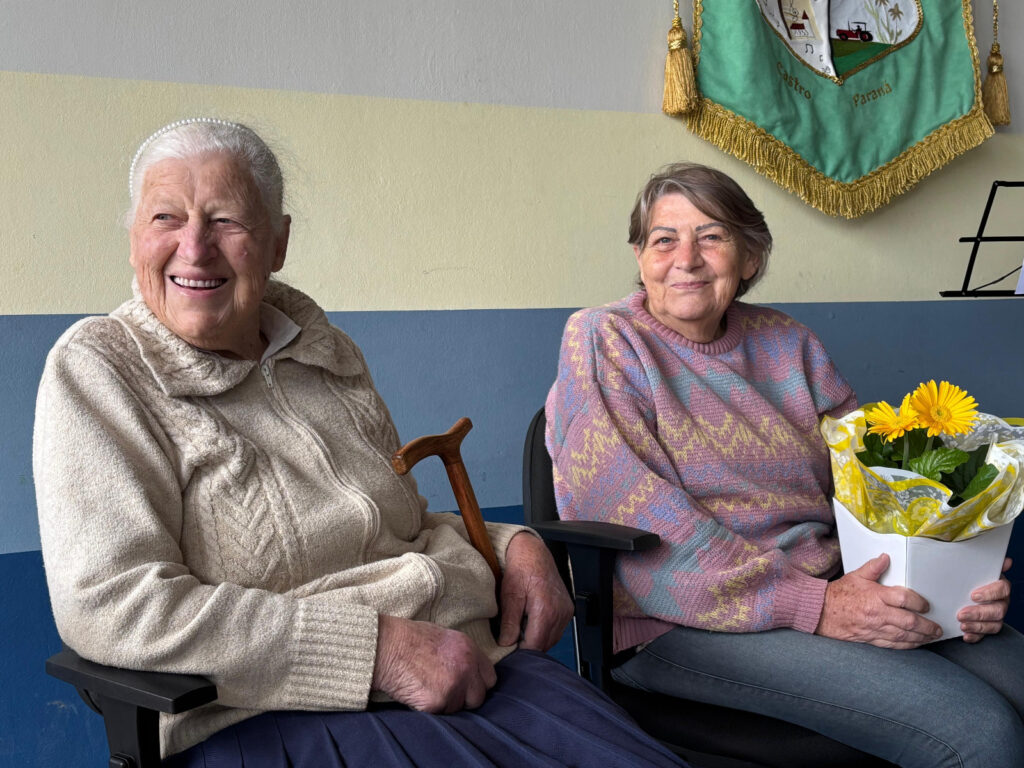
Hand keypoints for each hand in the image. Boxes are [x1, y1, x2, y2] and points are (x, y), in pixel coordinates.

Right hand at [371, 615, 495, 712]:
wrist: (386, 646)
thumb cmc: (409, 639)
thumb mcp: (444, 637)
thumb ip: (461, 655)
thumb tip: (470, 671)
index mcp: (469, 649)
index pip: (490, 678)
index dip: (476, 684)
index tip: (466, 686)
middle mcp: (466, 667)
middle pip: (478, 697)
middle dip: (464, 698)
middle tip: (445, 692)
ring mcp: (453, 685)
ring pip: (458, 709)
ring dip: (446, 705)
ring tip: (427, 689)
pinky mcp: (437, 702)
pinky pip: (440, 714)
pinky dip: (430, 709)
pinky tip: (418, 694)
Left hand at [498, 532, 573, 649]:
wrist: (534, 553)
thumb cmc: (521, 570)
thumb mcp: (509, 596)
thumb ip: (509, 623)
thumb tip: (506, 644)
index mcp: (545, 611)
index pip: (534, 646)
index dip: (519, 651)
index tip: (508, 649)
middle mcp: (560, 613)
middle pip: (544, 645)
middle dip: (527, 646)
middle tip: (512, 638)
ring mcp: (566, 612)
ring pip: (551, 640)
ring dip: (536, 639)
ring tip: (522, 627)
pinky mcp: (568, 610)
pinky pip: (557, 630)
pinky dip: (544, 631)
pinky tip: (532, 622)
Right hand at [816, 554, 941, 648]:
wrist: (821, 612)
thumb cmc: (838, 594)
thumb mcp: (855, 576)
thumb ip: (873, 568)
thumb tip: (886, 558)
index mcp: (876, 596)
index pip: (904, 599)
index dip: (919, 602)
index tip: (926, 605)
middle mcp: (878, 614)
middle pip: (909, 622)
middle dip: (927, 626)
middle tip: (937, 627)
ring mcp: (875, 628)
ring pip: (904, 636)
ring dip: (921, 637)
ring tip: (931, 637)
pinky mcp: (870, 639)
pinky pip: (893, 645)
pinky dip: (907, 645)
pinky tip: (915, 644)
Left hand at [958, 557, 1011, 642]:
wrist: (959, 590)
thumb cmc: (967, 578)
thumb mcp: (972, 569)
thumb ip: (987, 564)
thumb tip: (1007, 561)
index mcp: (1000, 586)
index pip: (1002, 589)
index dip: (989, 593)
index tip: (973, 596)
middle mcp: (1002, 601)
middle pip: (998, 610)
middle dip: (979, 613)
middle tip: (961, 614)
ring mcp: (996, 615)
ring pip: (994, 624)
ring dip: (977, 626)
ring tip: (962, 625)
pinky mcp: (988, 626)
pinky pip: (986, 635)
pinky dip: (976, 636)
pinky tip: (965, 635)